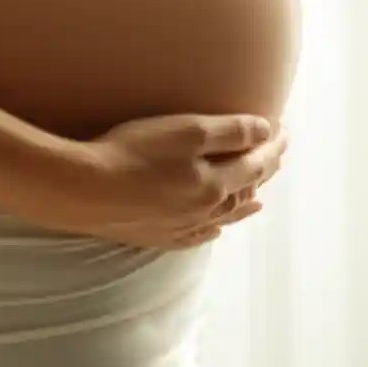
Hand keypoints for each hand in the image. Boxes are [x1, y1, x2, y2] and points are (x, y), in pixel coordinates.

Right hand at [78, 114, 286, 248]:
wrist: (83, 191)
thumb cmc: (134, 152)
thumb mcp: (188, 130)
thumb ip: (232, 132)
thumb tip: (266, 133)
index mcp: (218, 184)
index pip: (257, 163)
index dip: (273, 145)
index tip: (283, 130)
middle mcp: (206, 210)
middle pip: (245, 189)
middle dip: (264, 169)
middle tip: (276, 154)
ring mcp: (181, 227)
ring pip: (225, 216)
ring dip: (245, 203)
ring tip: (260, 198)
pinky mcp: (156, 236)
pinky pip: (196, 236)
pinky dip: (213, 229)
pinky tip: (215, 229)